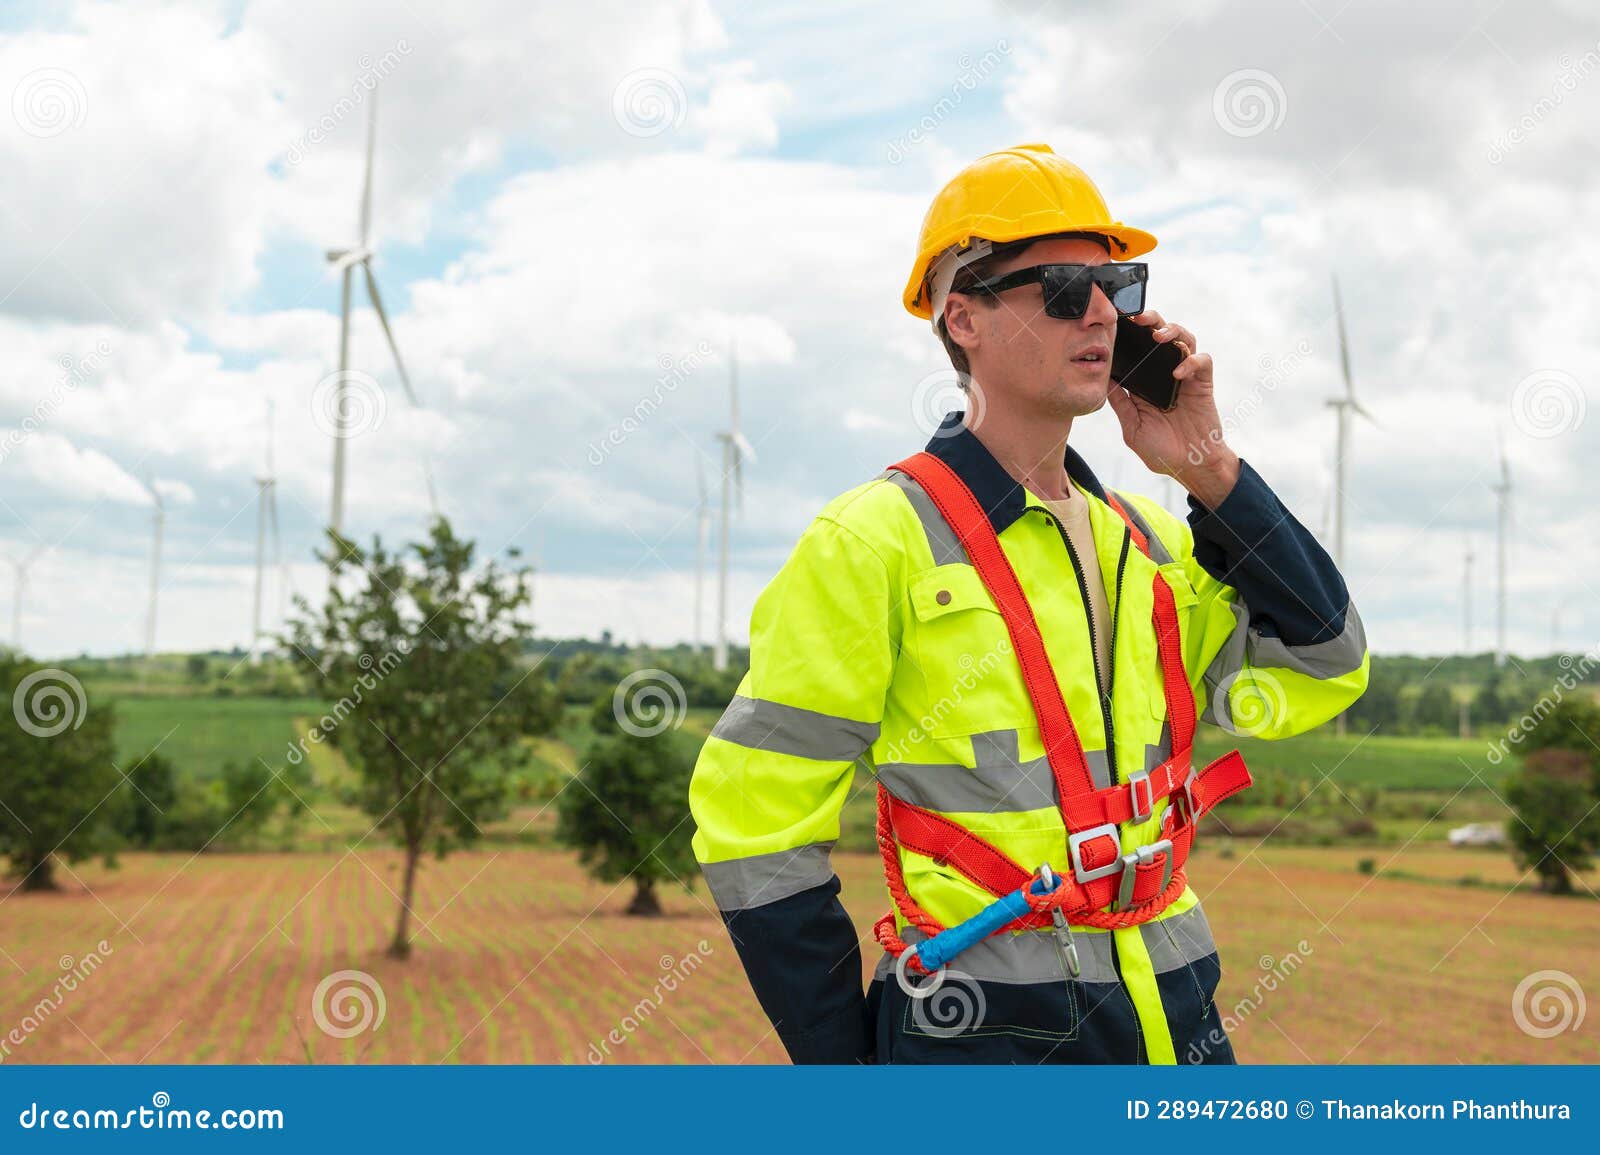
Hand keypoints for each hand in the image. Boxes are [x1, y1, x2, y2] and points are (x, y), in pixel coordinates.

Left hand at [1103, 310, 1239, 507]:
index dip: (1129, 332)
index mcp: (1145, 380)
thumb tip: (1103, 379)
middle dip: (1150, 320)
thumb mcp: (1132, 426)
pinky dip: (1190, 361)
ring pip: (1184, 338)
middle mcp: (1165, 372)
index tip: (1114, 321)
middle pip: (1161, 333)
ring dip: (1172, 330)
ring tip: (1158, 336)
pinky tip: (1177, 373)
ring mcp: (1186, 375)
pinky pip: (1202, 361)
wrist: (1189, 466)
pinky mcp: (1203, 383)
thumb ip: (1120, 402)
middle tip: (1136, 318)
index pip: (1137, 347)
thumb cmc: (1160, 449)